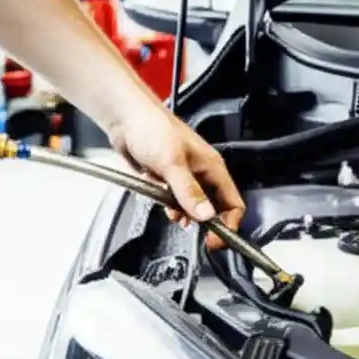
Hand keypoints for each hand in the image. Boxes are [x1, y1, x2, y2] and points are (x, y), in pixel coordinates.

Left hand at [107, 103, 245, 249]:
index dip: (229, 224)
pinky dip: (171, 208)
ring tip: (175, 216)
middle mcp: (202, 174)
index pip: (233, 202)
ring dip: (186, 216)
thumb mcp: (172, 162)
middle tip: (198, 236)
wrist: (125, 119)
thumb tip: (206, 215)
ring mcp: (185, 178)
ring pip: (195, 207)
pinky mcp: (168, 181)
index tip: (215, 239)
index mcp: (212, 167)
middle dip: (207, 223)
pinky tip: (164, 206)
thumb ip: (189, 191)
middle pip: (215, 209)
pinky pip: (176, 202)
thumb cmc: (152, 127)